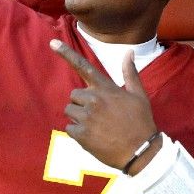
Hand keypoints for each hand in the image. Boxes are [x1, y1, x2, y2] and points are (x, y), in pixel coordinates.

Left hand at [50, 40, 158, 171]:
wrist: (141, 151)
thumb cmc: (141, 122)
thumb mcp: (139, 95)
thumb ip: (130, 72)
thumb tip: (128, 51)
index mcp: (106, 88)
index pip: (84, 67)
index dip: (66, 53)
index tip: (52, 43)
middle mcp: (94, 99)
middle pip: (73, 95)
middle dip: (81, 104)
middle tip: (98, 114)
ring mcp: (86, 117)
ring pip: (69, 111)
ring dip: (78, 118)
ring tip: (96, 126)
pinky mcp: (81, 134)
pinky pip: (69, 128)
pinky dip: (77, 133)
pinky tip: (93, 136)